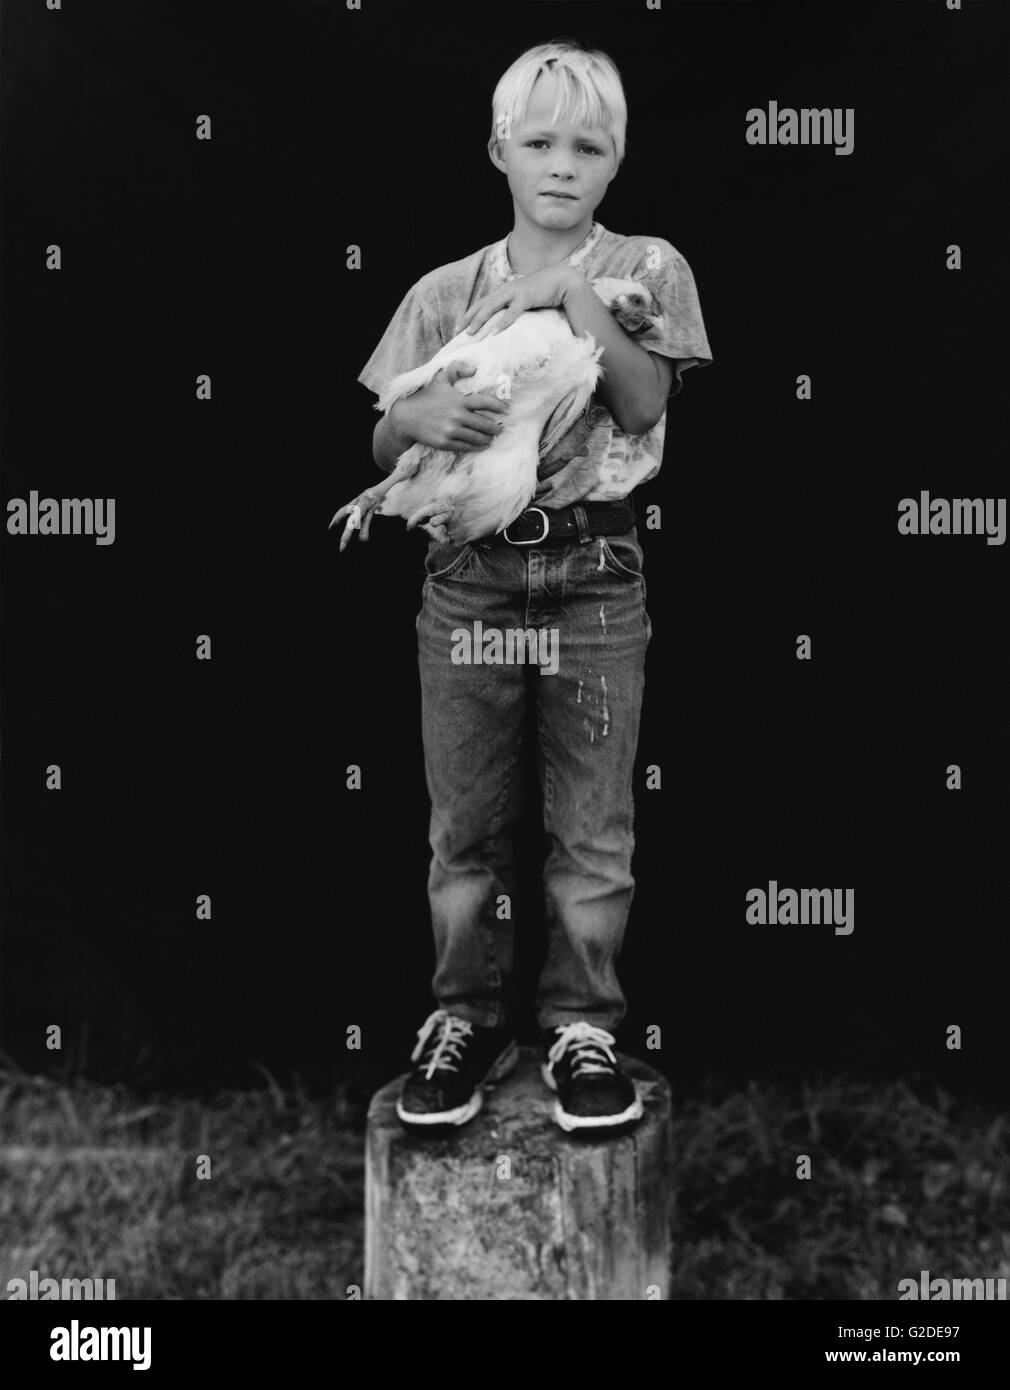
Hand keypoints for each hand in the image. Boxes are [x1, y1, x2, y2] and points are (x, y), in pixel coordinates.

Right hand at [390, 361, 509, 452]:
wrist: (406, 417)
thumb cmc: (425, 396)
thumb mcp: (440, 378)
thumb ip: (457, 369)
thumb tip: (474, 369)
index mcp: (458, 400)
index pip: (484, 403)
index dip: (498, 406)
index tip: (506, 410)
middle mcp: (456, 416)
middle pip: (485, 424)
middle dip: (495, 427)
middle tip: (501, 428)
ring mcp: (451, 431)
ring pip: (477, 437)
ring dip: (488, 438)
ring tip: (493, 437)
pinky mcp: (445, 443)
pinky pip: (466, 447)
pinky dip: (478, 447)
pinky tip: (483, 445)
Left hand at [458, 266, 579, 337]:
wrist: (561, 279)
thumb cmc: (544, 293)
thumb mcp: (526, 303)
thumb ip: (516, 311)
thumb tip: (510, 326)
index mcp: (505, 292)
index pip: (483, 303)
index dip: (471, 314)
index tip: (461, 328)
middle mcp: (506, 291)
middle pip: (482, 305)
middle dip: (469, 318)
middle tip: (458, 333)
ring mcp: (515, 292)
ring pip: (492, 307)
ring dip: (479, 320)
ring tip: (471, 333)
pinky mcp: (526, 297)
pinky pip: (512, 311)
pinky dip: (503, 321)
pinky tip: (495, 332)